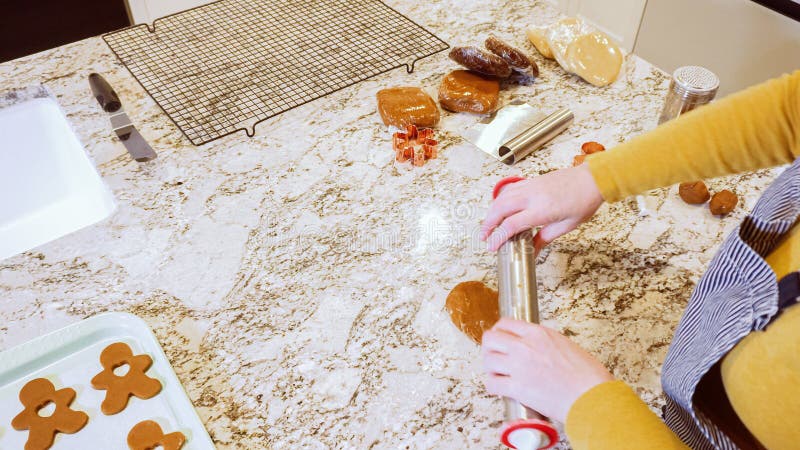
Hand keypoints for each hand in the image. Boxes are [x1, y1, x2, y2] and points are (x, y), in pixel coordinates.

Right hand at [480, 164, 603, 251]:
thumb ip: (544, 238)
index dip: (498, 237)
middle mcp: (532, 196)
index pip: (511, 224)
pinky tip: (500, 208)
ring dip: (491, 211)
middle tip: (484, 236)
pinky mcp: (532, 181)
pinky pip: (510, 189)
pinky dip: (500, 200)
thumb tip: (533, 251)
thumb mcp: (566, 226)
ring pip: (501, 197)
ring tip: (488, 224)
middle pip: (500, 209)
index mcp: (542, 210)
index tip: (492, 246)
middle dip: (488, 224)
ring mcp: (531, 186)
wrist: (592, 179)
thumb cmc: (583, 201)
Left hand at [481, 318, 613, 422]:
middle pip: (490, 339)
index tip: (500, 340)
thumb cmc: (588, 376)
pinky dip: (493, 387)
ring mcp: (519, 367)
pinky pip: (492, 384)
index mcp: (539, 334)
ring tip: (498, 375)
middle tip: (495, 358)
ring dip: (491, 368)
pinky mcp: (518, 388)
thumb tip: (534, 347)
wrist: (592, 397)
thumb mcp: (566, 345)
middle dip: (489, 348)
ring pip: (488, 361)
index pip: (506, 323)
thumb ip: (544, 343)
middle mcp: (525, 346)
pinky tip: (500, 389)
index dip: (499, 332)